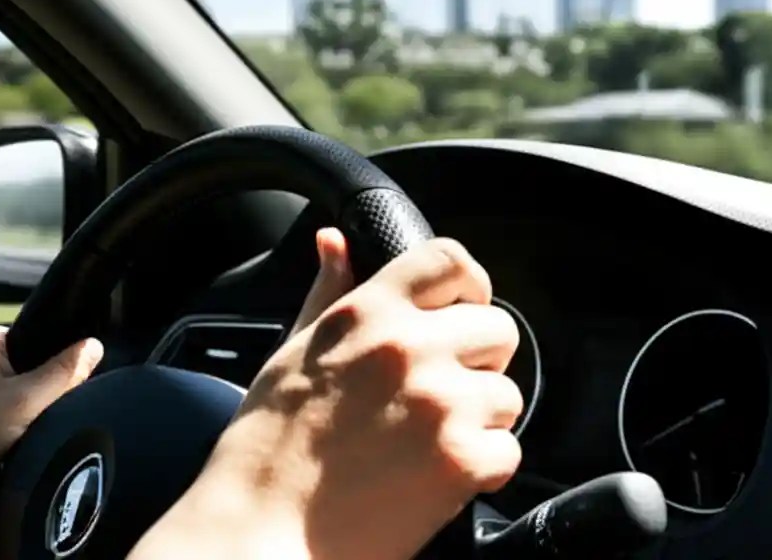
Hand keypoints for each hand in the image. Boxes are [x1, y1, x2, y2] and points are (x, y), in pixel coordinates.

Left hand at [0, 326, 103, 496]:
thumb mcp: (29, 401)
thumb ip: (65, 373)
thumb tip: (92, 347)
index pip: (31, 337)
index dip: (51, 362)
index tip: (56, 387)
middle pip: (20, 367)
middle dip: (33, 392)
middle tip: (35, 415)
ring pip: (4, 394)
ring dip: (15, 413)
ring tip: (12, 433)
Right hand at [139, 229, 522, 559]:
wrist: (262, 529)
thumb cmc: (268, 447)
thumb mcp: (291, 351)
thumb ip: (327, 292)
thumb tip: (334, 242)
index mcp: (367, 314)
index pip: (449, 260)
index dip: (467, 285)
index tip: (463, 309)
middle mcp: (410, 348)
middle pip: (497, 327)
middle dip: (480, 358)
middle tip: (442, 391)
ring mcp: (441, 404)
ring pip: (508, 394)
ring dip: (481, 419)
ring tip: (428, 441)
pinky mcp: (462, 460)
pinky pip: (509, 451)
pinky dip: (482, 469)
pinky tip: (434, 477)